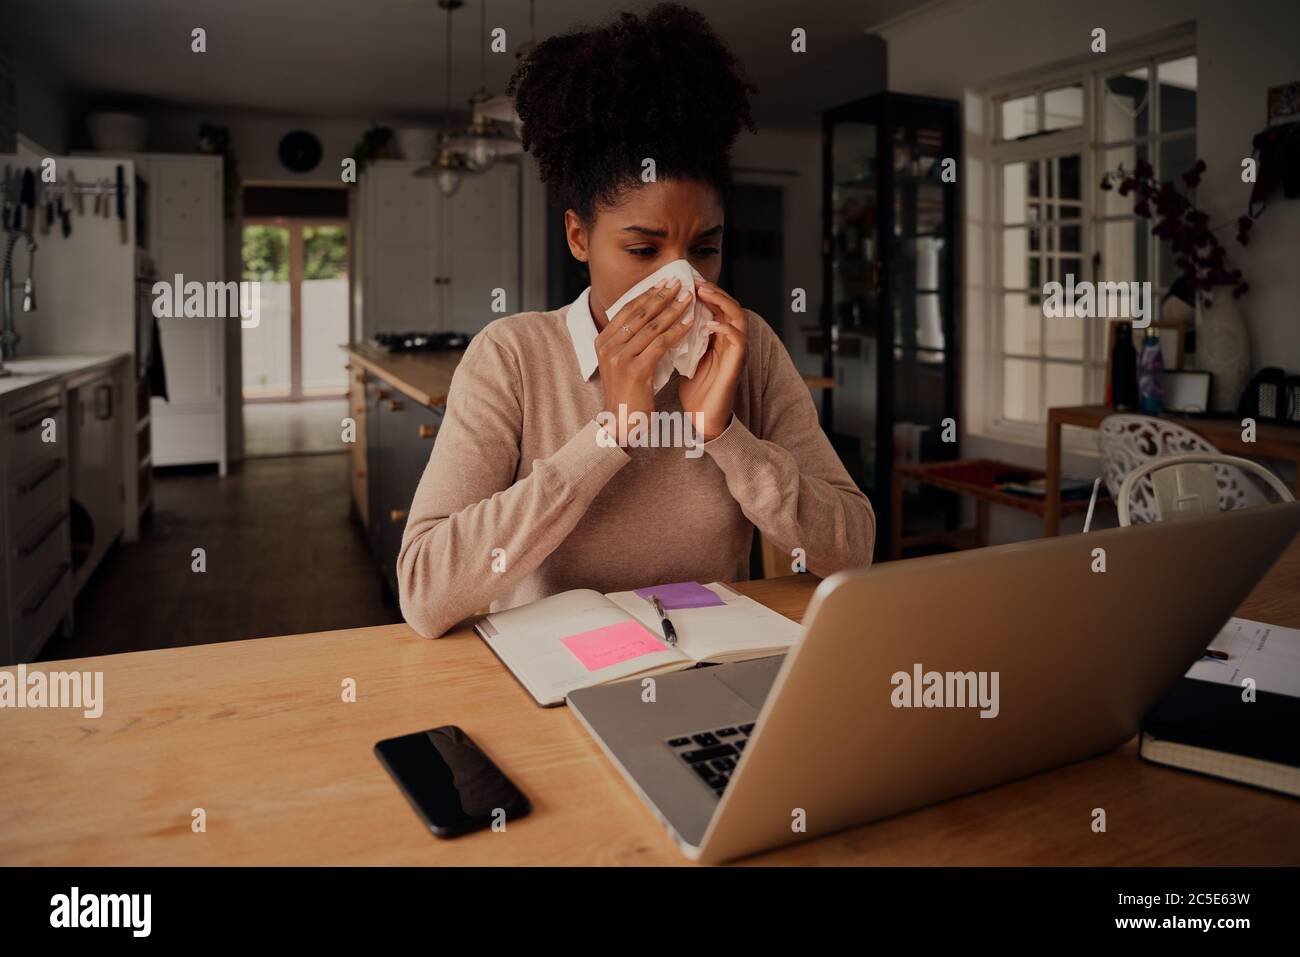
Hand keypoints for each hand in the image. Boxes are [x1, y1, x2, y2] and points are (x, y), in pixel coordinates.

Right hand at [594, 277, 695, 443]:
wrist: (621, 423)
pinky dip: (677, 331)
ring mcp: (620, 358)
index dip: (647, 294)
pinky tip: (690, 323)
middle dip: (662, 296)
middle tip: (680, 283)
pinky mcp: (635, 370)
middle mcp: (608, 346)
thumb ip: (630, 340)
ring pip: (652, 326)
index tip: (664, 282)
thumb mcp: (622, 362)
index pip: (628, 310)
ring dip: (673, 310)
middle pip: (640, 314)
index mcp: (603, 341)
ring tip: (688, 298)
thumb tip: (651, 315)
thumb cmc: (627, 393)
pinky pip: (660, 344)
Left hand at [679, 280, 748, 440]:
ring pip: (738, 316)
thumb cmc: (695, 388)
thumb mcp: (684, 356)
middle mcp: (729, 339)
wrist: (704, 417)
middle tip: (693, 280)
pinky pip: (738, 339)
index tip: (684, 280)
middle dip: (712, 290)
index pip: (714, 305)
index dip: (702, 290)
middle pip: (728, 304)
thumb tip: (659, 319)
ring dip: (721, 302)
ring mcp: (735, 350)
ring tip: (703, 293)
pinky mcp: (737, 364)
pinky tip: (710, 324)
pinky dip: (725, 328)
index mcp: (717, 336)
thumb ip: (680, 337)